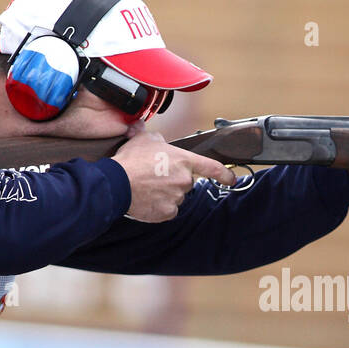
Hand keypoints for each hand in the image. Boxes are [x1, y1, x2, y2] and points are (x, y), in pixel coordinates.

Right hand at [113, 121, 236, 221]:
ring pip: (176, 196)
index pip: (212, 168)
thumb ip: (156, 138)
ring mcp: (177, 198)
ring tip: (147, 187)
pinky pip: (168, 209)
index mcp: (184, 161)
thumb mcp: (144, 139)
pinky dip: (159, 206)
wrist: (117, 184)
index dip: (225, 174)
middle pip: (187, 182)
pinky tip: (147, 199)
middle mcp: (185, 180)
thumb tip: (152, 134)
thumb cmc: (131, 161)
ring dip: (166, 193)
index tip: (231, 178)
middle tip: (155, 176)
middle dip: (174, 180)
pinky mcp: (168, 212)